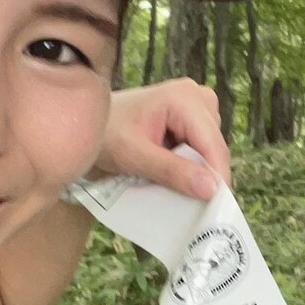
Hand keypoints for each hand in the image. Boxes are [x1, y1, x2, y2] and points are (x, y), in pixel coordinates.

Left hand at [94, 78, 230, 200]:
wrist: (86, 122)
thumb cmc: (105, 135)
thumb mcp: (134, 157)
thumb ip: (172, 171)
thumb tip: (211, 188)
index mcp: (184, 98)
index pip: (213, 144)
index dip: (217, 178)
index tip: (215, 209)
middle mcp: (196, 95)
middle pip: (215, 146)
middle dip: (206, 174)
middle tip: (191, 204)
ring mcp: (195, 103)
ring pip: (211, 148)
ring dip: (198, 169)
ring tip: (174, 183)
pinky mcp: (191, 114)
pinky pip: (202, 145)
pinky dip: (191, 162)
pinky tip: (173, 170)